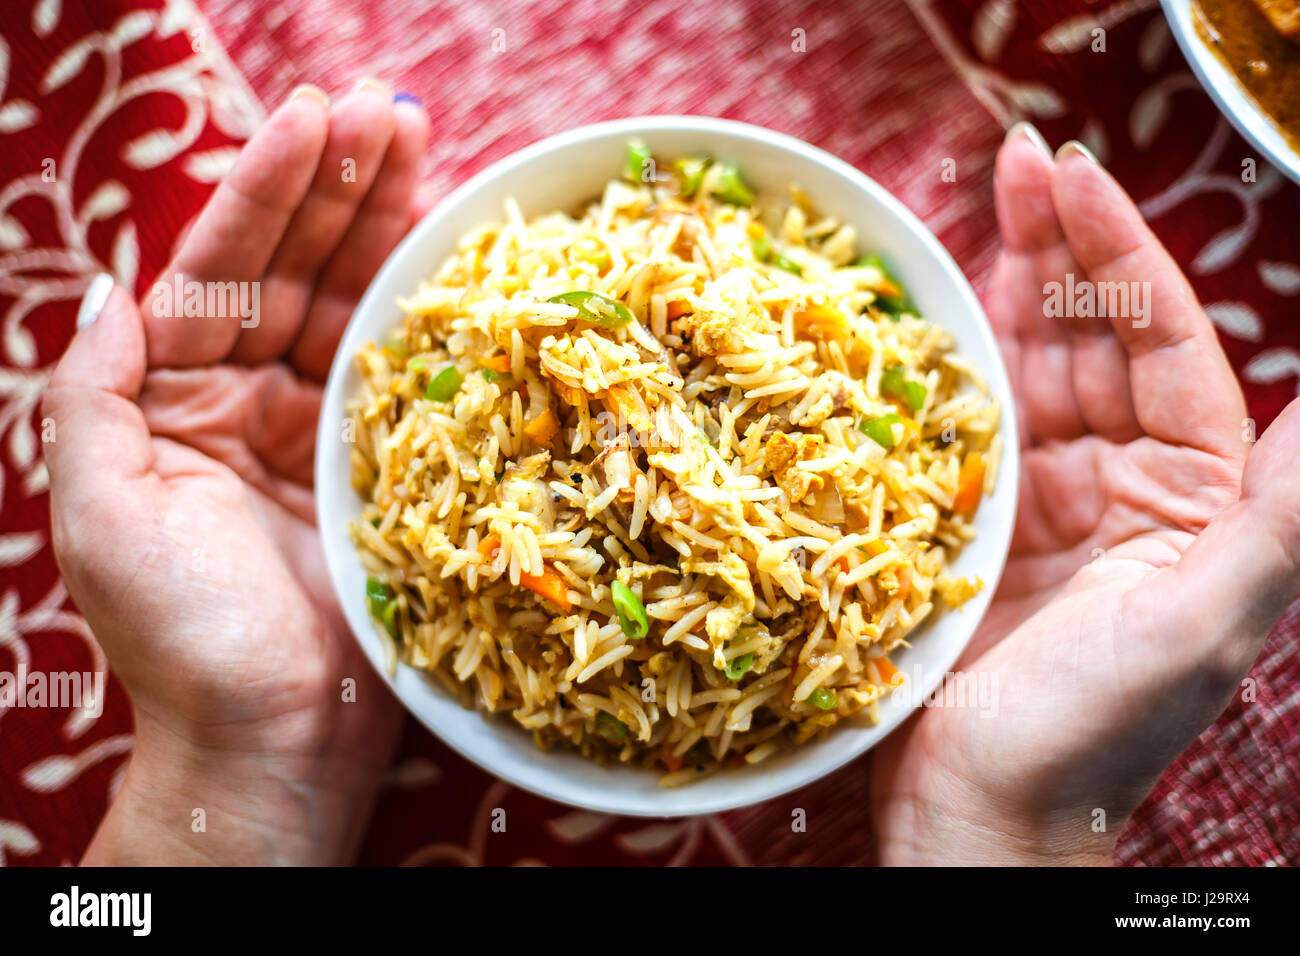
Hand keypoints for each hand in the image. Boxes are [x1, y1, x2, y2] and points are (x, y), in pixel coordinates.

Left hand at [44, 81, 431, 864]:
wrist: (276, 741)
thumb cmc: (181, 637)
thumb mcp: (101, 510)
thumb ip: (94, 391)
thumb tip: (115, 288)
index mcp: (172, 399)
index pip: (223, 269)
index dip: (269, 189)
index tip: (317, 117)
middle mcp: (244, 399)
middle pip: (295, 268)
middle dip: (338, 186)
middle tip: (390, 112)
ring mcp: (317, 428)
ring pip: (352, 304)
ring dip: (385, 224)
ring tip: (422, 147)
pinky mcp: (379, 465)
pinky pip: (402, 372)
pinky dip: (423, 308)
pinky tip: (447, 249)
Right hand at [870, 126, 1299, 864]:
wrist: (979, 808)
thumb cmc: (1093, 731)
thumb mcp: (1205, 622)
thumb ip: (1278, 513)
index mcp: (1191, 494)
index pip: (1161, 345)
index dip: (1121, 254)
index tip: (1073, 180)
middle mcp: (1121, 481)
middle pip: (1091, 337)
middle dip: (1060, 246)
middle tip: (1017, 165)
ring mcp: (1042, 495)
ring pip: (1027, 365)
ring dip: (1006, 283)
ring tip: (982, 202)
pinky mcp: (974, 517)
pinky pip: (964, 419)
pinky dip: (948, 361)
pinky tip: (932, 306)